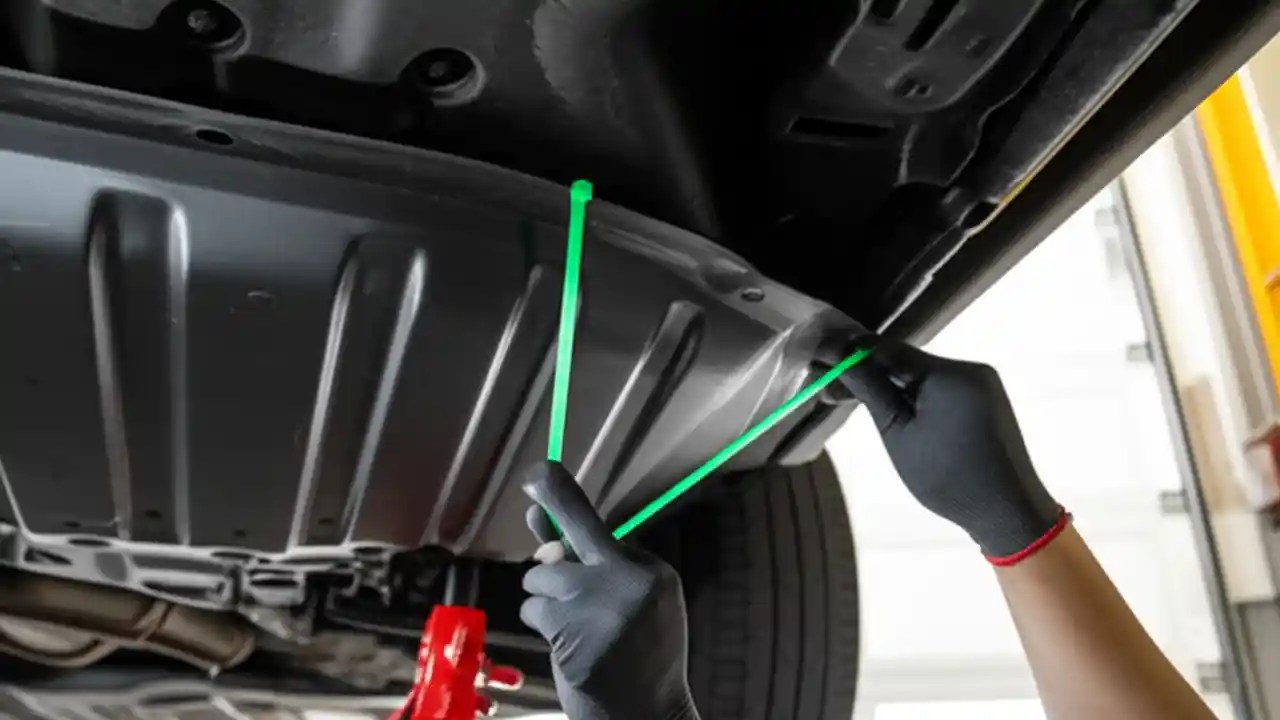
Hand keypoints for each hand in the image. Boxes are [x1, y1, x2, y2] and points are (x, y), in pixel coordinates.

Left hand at [519, 461, 700, 719]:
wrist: (648, 716)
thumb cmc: (635, 656)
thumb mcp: (625, 600)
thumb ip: (587, 561)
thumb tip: (538, 518)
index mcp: (651, 572)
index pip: (601, 528)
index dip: (564, 498)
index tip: (540, 472)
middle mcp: (629, 582)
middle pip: (574, 531)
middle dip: (552, 496)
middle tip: (536, 474)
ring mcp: (600, 610)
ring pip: (542, 578)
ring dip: (545, 597)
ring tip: (573, 626)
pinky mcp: (574, 637)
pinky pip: (536, 610)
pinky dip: (543, 624)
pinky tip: (569, 646)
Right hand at [835, 337, 1064, 561]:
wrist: (1007, 512)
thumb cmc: (948, 479)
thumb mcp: (898, 434)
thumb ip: (870, 390)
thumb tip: (842, 356)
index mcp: (949, 374)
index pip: (888, 350)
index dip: (850, 352)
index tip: (818, 358)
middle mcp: (969, 369)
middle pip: (904, 362)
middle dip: (866, 373)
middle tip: (827, 389)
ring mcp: (981, 383)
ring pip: (920, 376)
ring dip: (887, 386)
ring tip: (852, 401)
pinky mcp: (984, 399)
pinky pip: (939, 388)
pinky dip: (912, 397)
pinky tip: (890, 410)